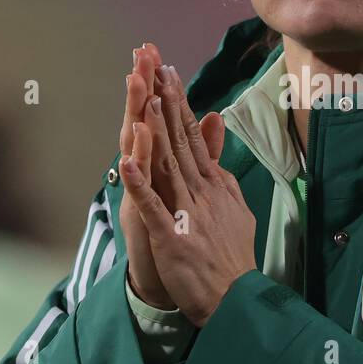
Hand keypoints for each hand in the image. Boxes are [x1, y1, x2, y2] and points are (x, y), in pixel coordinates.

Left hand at [119, 65, 256, 327]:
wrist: (234, 299)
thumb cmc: (231, 256)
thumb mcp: (234, 207)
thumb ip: (223, 172)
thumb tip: (217, 139)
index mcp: (213, 184)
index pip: (193, 135)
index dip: (179, 103)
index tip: (167, 71)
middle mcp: (201, 192)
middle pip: (179, 139)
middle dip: (166, 100)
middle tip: (155, 64)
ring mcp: (186, 213)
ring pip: (167, 164)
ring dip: (156, 130)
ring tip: (145, 97)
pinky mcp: (172, 237)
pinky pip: (152, 207)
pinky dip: (140, 184)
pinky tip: (128, 161)